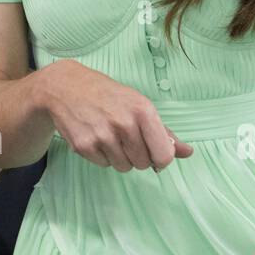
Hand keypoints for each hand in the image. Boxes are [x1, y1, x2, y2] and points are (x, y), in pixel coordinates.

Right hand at [36, 59, 194, 171]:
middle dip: (137, 155)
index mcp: (143, 111)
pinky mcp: (84, 146)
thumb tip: (188, 153)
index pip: (164, 156)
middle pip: (144, 163)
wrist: (65, 87)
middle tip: (125, 136)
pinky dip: (101, 155)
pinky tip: (95, 136)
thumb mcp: (138, 104)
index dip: (160, 157)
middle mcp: (124, 123)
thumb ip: (164, 131)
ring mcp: (102, 135)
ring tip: (109, 135)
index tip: (152, 150)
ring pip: (124, 167)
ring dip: (119, 156)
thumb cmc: (108, 95)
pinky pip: (104, 165)